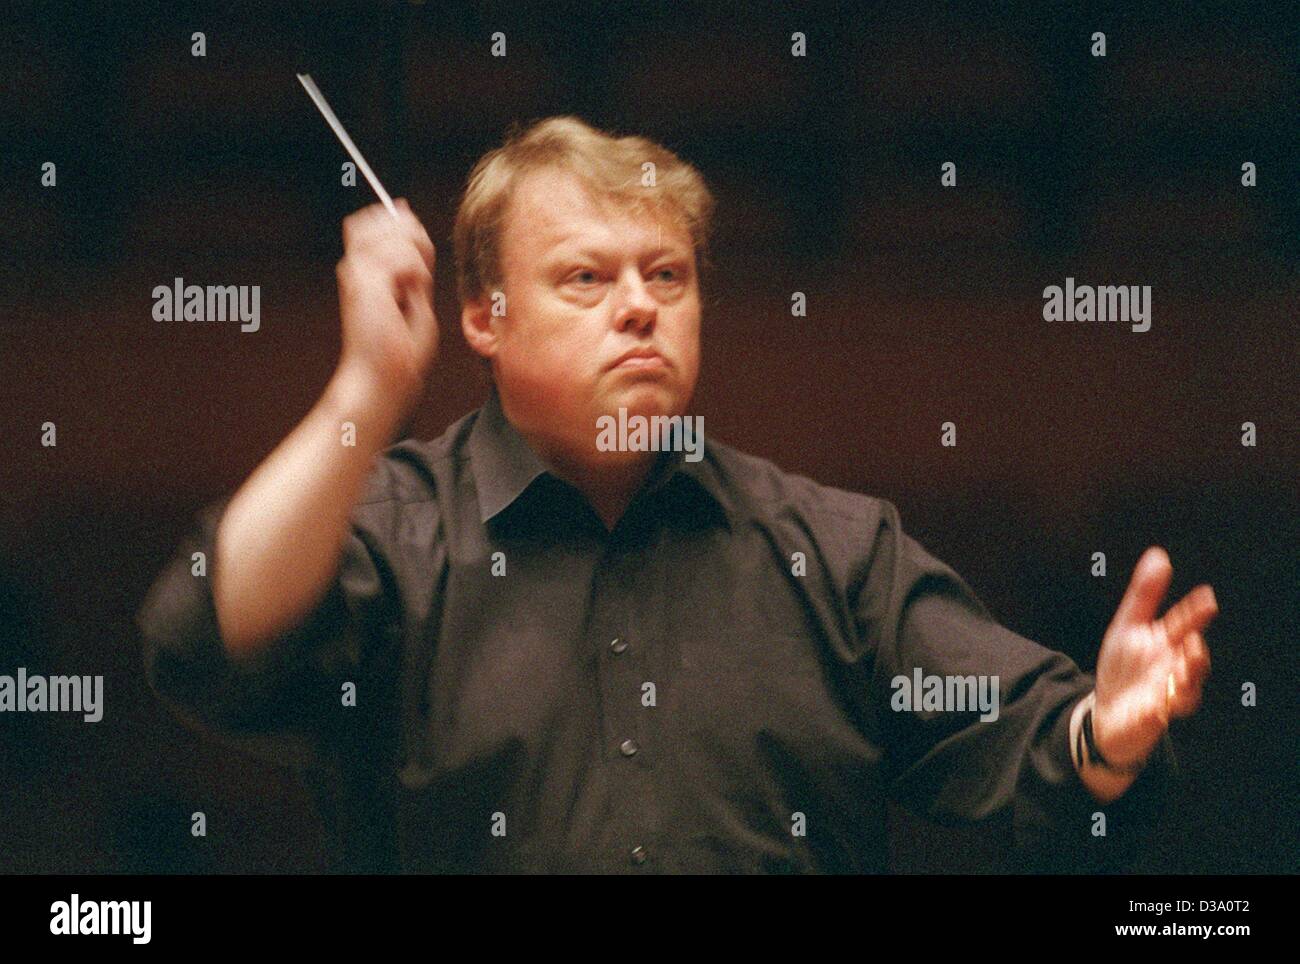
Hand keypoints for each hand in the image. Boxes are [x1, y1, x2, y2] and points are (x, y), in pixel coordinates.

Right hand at [335, 197, 438, 416]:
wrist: (383, 377)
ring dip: (414, 261)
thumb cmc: (400, 346)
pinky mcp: (364, 282)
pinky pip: (402, 257)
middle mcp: (356, 264)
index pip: (383, 220)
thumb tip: (407, 215)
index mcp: (366, 266)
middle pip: (386, 219)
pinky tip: (405, 296)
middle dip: (412, 241)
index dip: (409, 230)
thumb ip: (414, 257)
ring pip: (396, 234)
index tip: (419, 267)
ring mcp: (357, 271)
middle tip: (415, 280)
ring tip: (408, 293)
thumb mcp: (416, 293)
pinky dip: (414, 275)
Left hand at [1092, 547, 1216, 768]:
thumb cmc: (1123, 667)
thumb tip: (1159, 555)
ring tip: (1180, 672)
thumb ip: (1144, 594)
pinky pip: (1156, 718)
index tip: (1206, 597)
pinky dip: (1156, 713)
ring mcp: (1165, 694)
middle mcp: (1172, 668)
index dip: (1195, 612)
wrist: (1108, 710)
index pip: (1184, 623)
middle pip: (1193, 660)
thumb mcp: (1127, 626)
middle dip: (1197, 653)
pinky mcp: (1151, 718)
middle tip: (1193, 643)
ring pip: (1185, 692)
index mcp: (1166, 643)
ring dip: (1185, 683)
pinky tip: (1152, 709)